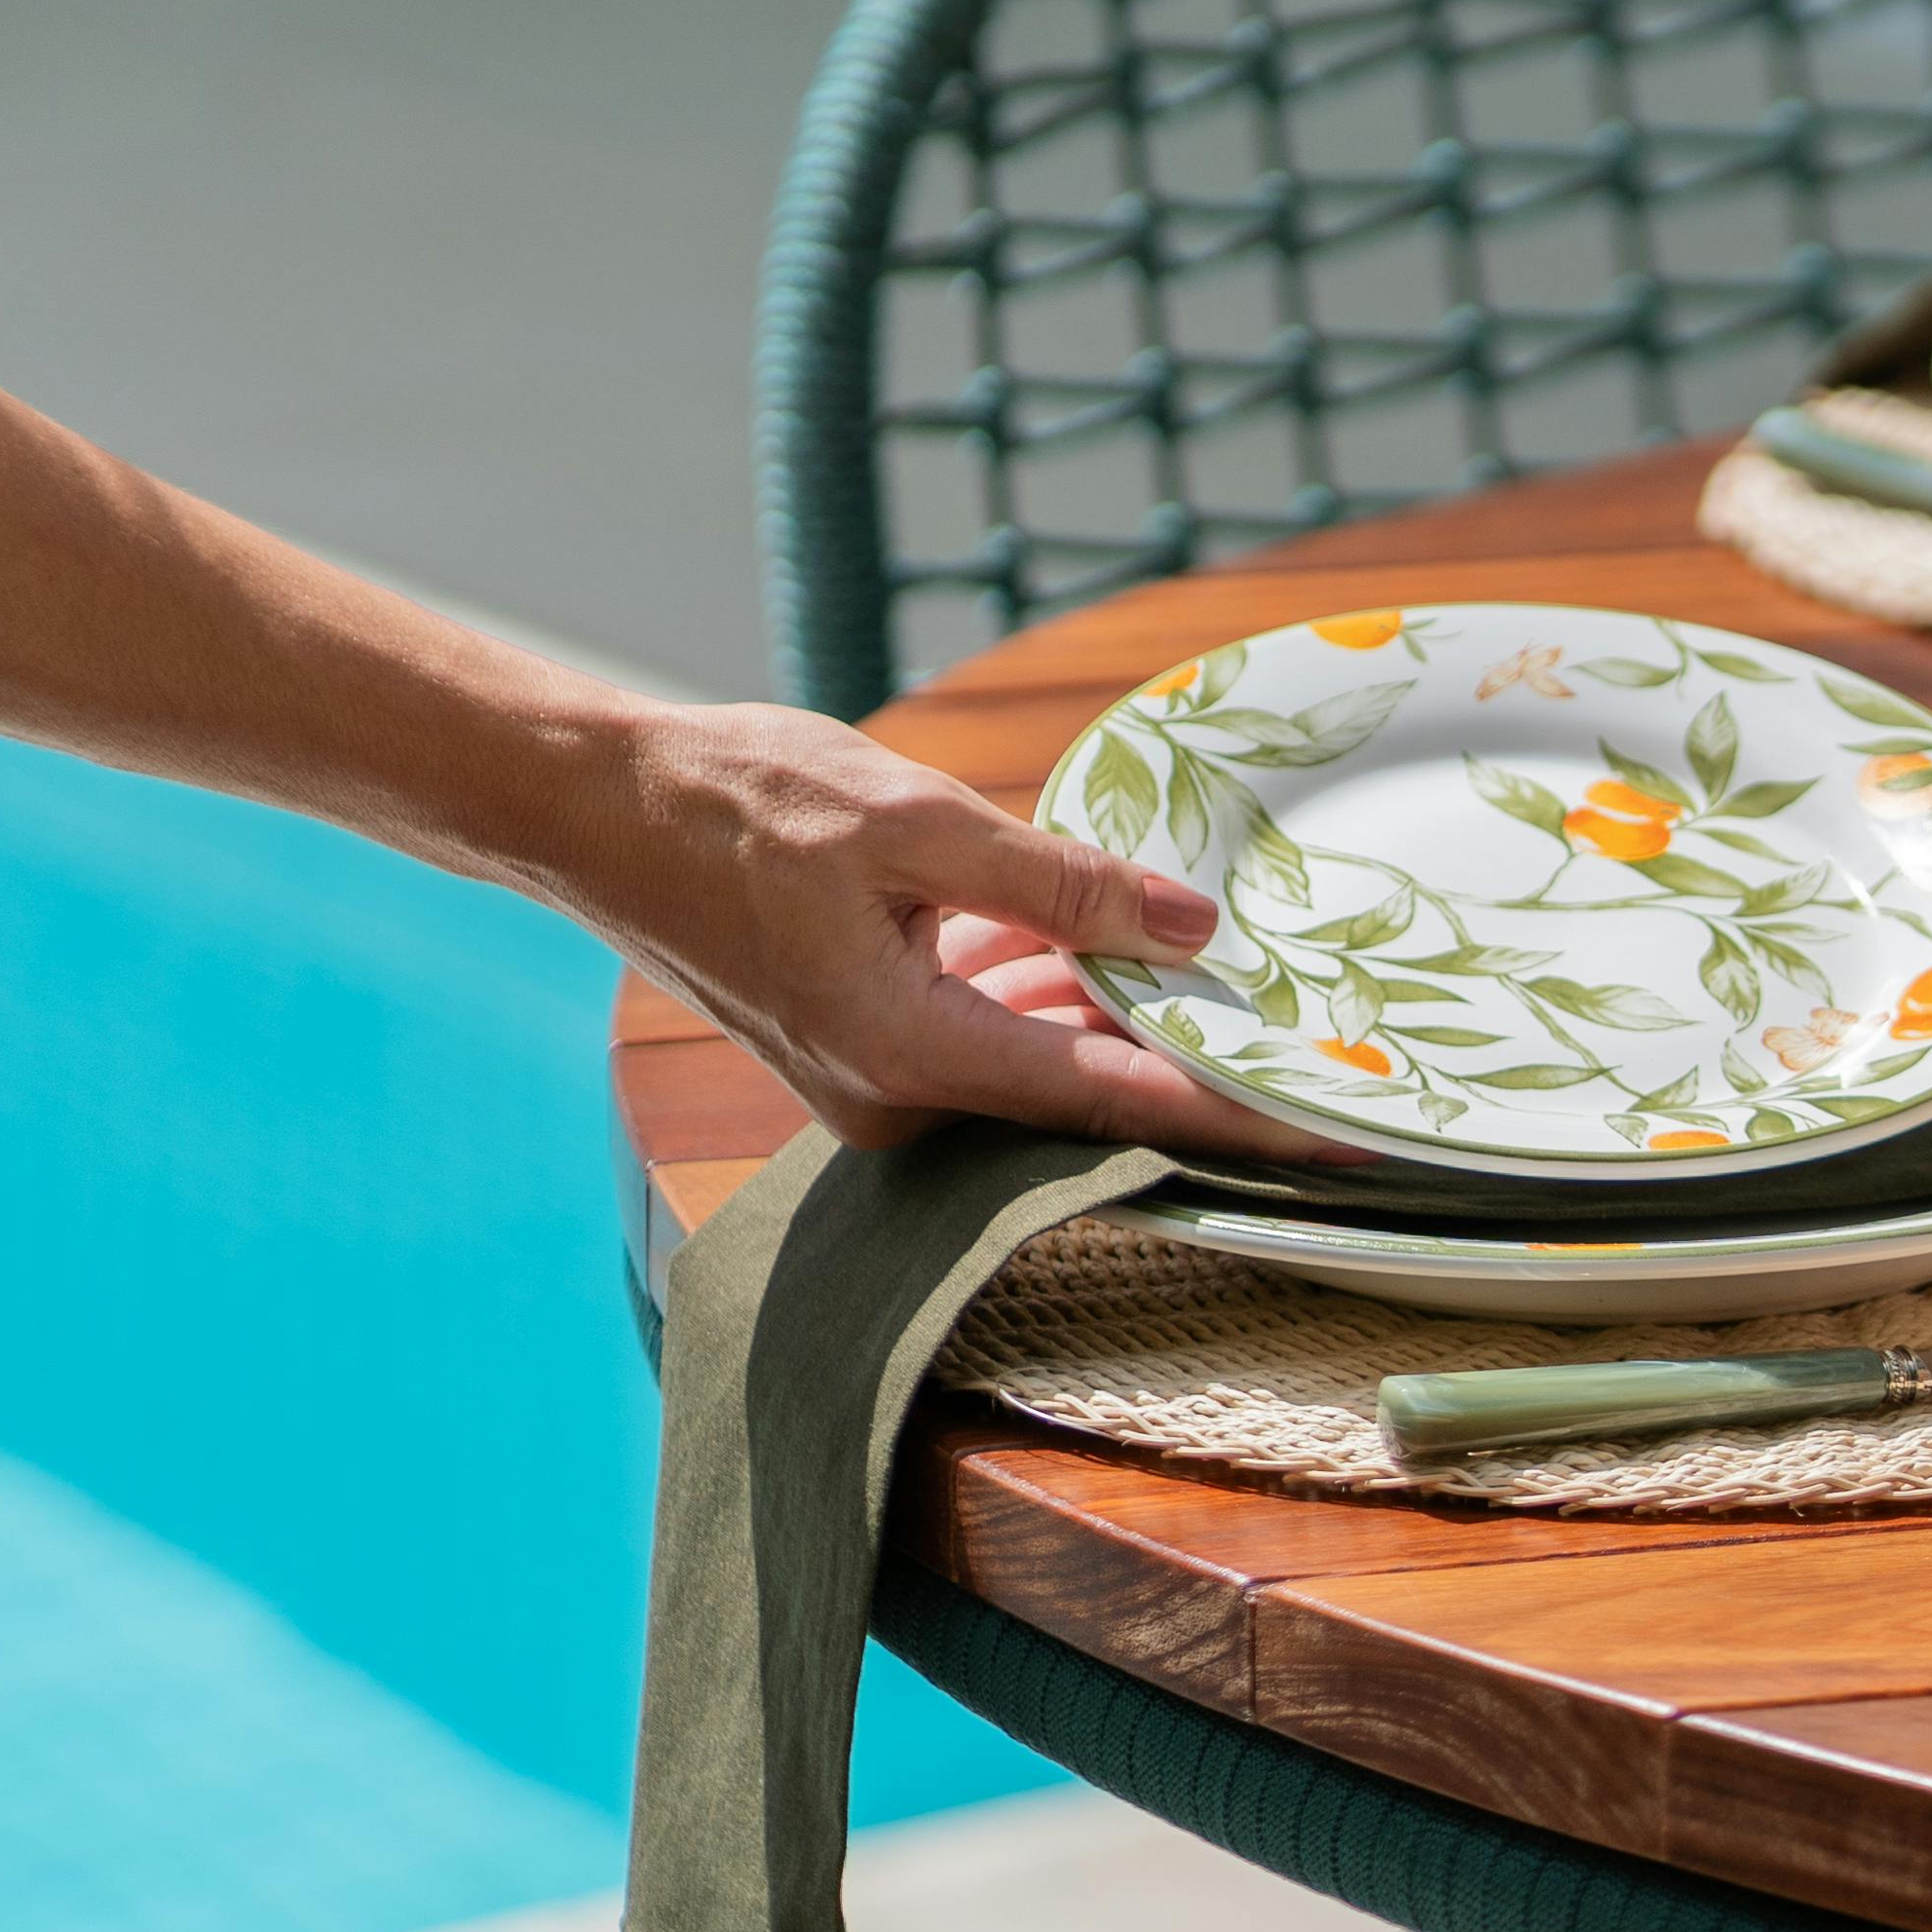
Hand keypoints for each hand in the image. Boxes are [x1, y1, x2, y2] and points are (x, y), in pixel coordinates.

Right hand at [557, 699, 1322, 1159]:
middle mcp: (897, 1096)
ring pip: (1040, 1053)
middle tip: (1321, 1026)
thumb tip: (1189, 928)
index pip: (1113, 1099)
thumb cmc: (736, 803)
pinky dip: (1050, 986)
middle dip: (1194, 1049)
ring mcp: (876, 1079)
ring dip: (1123, 1006)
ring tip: (1245, 967)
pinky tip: (1112, 933)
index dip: (1233, 1112)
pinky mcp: (865, 1043)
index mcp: (912, 1052)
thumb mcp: (917, 821)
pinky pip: (989, 1029)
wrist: (595, 811)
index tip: (1336, 1129)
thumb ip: (1059, 881)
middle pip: (1085, 1087)